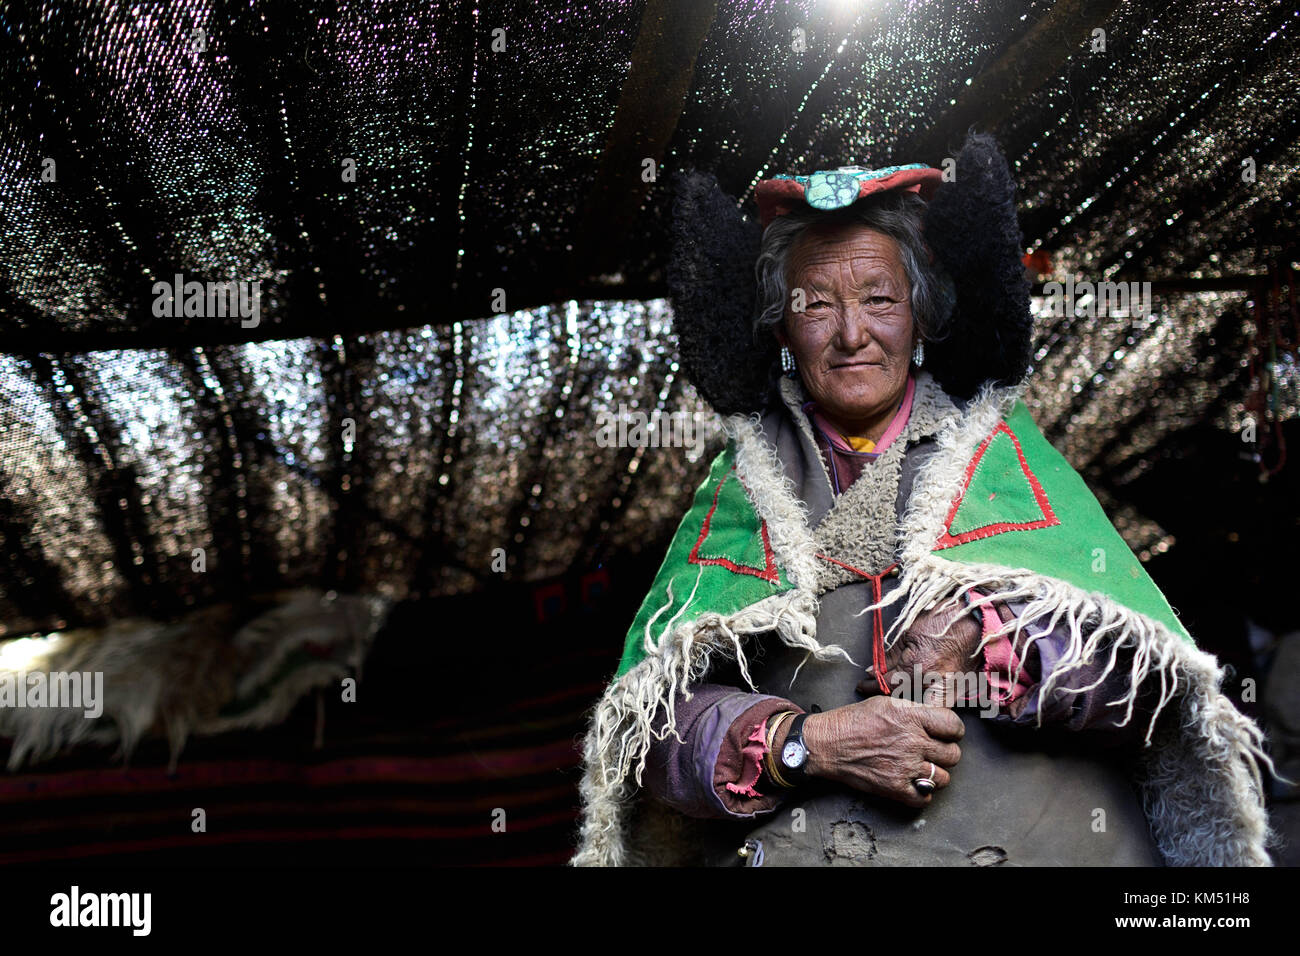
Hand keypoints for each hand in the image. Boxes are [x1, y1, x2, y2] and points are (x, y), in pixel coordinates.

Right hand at [801, 696, 963, 807]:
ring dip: (935, 775)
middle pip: (953, 754)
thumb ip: (913, 710)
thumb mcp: (885, 703)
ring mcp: (905, 766)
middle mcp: (912, 741)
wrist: (826, 744)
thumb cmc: (851, 721)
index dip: (953, 731)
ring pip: (943, 778)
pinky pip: (925, 798)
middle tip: (932, 752)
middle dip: (945, 753)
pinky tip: (913, 784)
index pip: (954, 726)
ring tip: (921, 768)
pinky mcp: (895, 787)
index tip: (945, 734)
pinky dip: (922, 794)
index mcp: (911, 716)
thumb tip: (934, 717)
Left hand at [858, 598, 983, 705]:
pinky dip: (925, 702)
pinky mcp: (959, 692)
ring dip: (904, 700)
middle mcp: (931, 683)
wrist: (979, 620)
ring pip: (918, 704)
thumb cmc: (944, 620)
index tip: (862, 685)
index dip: (871, 685)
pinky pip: (937, 704)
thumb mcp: (910, 632)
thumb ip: (891, 654)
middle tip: (873, 689)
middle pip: (900, 699)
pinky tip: (917, 696)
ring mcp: (947, 690)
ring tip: (894, 691)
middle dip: (885, 695)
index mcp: (916, 666)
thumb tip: (873, 669)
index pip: (886, 684)